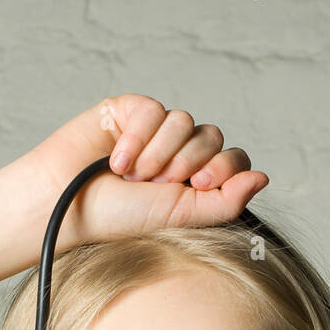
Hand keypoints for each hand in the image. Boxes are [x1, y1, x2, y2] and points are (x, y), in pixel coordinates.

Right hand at [20, 94, 268, 252]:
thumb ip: (224, 201)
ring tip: (132, 176)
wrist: (66, 206)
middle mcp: (178, 155)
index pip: (232, 160)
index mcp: (193, 182)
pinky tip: (116, 159)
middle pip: (213, 136)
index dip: (223, 167)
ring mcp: (155, 132)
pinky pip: (154, 109)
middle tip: (159, 183)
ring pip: (184, 121)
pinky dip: (137, 138)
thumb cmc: (118, 219)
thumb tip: (263, 177)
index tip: (197, 185)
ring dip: (160, 153)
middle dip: (188, 161)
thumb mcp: (179, 217)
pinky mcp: (131, 111)